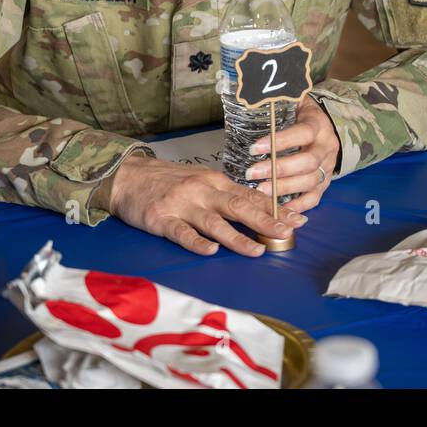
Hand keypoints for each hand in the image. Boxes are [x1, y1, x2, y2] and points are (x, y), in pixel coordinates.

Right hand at [109, 150, 306, 256]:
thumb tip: (259, 211)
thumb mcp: (201, 182)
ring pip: (214, 222)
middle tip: (287, 232)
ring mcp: (182, 205)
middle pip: (238, 206)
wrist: (128, 175)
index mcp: (215, 182)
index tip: (298, 219)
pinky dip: (196, 242)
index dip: (275, 209)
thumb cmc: (168, 181)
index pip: (250, 196)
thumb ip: (226, 196)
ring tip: (257, 250)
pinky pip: (181, 232)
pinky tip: (210, 250)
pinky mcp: (162, 219)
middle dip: (265, 220)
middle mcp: (203, 191)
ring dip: (237, 237)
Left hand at [247, 95, 338, 213]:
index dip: (280, 141)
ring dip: (285, 188)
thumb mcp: (294, 101)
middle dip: (279, 169)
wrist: (327, 124)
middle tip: (252, 173)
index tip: (255, 148)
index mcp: (319, 125)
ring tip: (260, 190)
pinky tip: (279, 208)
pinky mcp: (326, 182)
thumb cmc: (301, 114)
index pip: (302, 133)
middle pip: (308, 162)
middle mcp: (327, 147)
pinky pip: (315, 198)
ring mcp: (328, 166)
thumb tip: (253, 93)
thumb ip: (278, 101)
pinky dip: (298, 205)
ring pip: (311, 181)